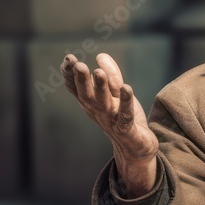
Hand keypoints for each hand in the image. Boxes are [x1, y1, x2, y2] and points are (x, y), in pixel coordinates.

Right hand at [61, 53, 158, 196]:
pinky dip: (126, 103)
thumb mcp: (116, 95)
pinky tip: (127, 88)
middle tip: (78, 64)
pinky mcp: (127, 130)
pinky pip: (126, 116)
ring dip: (100, 88)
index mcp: (92, 103)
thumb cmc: (123, 119)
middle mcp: (98, 112)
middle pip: (87, 95)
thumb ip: (111, 76)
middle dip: (82, 80)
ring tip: (98, 73)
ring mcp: (112, 121)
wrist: (137, 149)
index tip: (68, 59)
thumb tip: (100, 55)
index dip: (72, 75)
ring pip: (104, 104)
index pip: (77, 88)